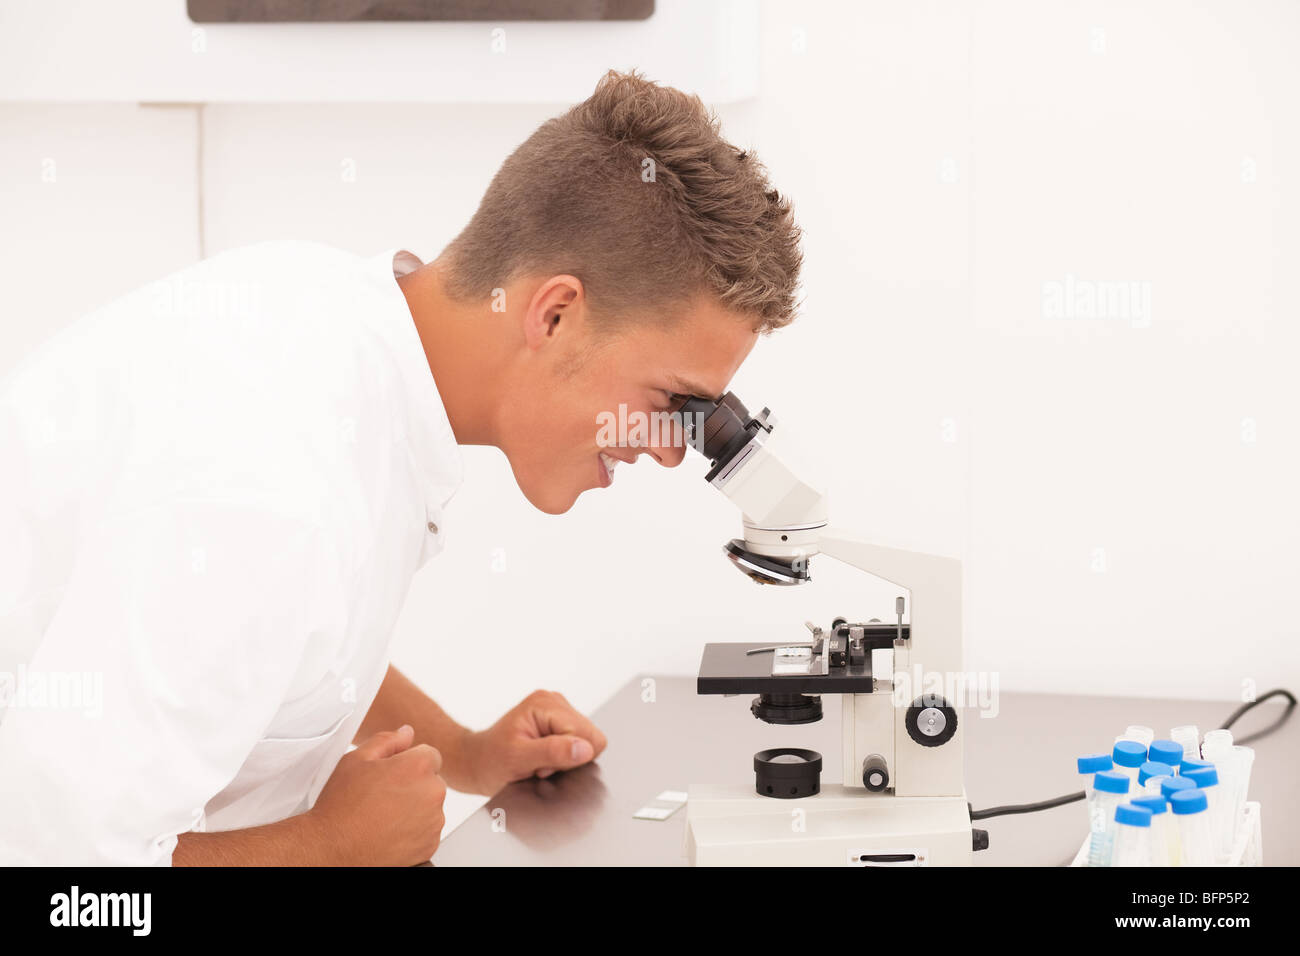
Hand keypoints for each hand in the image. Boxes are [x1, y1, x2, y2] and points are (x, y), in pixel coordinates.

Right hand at [310, 725, 446, 864]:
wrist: (332, 849)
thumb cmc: (341, 806)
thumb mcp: (357, 759)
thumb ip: (387, 740)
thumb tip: (406, 733)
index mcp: (418, 767)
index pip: (429, 754)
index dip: (408, 762)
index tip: (391, 775)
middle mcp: (433, 793)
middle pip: (431, 780)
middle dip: (412, 784)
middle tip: (381, 795)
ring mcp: (433, 822)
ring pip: (430, 806)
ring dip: (414, 807)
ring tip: (382, 815)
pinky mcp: (430, 845)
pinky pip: (427, 831)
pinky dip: (414, 831)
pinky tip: (388, 831)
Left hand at [459, 690, 606, 794]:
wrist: (477, 761)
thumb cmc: (491, 761)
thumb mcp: (518, 760)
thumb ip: (553, 752)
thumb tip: (585, 749)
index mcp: (545, 703)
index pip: (586, 735)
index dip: (567, 758)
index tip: (541, 765)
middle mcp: (554, 701)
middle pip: (591, 737)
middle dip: (568, 758)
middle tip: (539, 764)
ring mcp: (558, 709)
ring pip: (588, 741)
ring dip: (565, 758)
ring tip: (538, 761)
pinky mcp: (560, 721)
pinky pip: (580, 742)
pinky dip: (564, 756)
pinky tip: (543, 758)